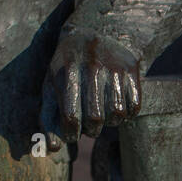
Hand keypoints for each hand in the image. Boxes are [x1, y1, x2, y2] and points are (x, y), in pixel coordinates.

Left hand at [41, 31, 141, 149]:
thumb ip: (48, 118)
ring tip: (101, 114)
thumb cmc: (66, 68)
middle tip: (88, 124)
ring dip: (109, 123)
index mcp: (66, 73)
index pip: (71, 117)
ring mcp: (113, 68)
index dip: (71, 133)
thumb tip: (51, 149)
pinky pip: (134, 106)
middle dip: (90, 130)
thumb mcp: (51, 86)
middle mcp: (90, 68)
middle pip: (95, 118)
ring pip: (117, 114)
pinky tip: (115, 105)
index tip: (71, 133)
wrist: (91, 31)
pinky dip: (126, 114)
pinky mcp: (131, 70)